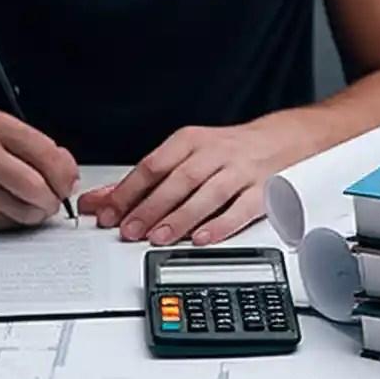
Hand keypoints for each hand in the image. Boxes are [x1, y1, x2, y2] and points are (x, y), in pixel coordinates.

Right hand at [0, 109, 78, 229]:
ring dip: (36, 213)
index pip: (47, 153)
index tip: (67, 182)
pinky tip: (3, 208)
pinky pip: (6, 223)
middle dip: (53, 199)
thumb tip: (70, 175)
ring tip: (29, 205)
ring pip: (24, 209)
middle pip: (37, 186)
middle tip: (52, 200)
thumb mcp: (0, 133)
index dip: (65, 175)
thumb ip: (36, 149)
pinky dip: (14, 220)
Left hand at [78, 122, 295, 245]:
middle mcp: (214, 153)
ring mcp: (240, 171)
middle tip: (130, 230)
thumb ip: (143, 181)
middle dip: (151, 207)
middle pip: (178, 180)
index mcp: (190, 141)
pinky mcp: (262, 190)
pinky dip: (221, 224)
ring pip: (207, 194)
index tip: (109, 213)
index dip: (128, 191)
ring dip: (180, 217)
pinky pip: (241, 208)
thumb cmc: (225, 151)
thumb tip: (100, 200)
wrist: (280, 140)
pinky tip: (202, 238)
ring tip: (159, 238)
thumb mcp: (183, 155)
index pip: (153, 165)